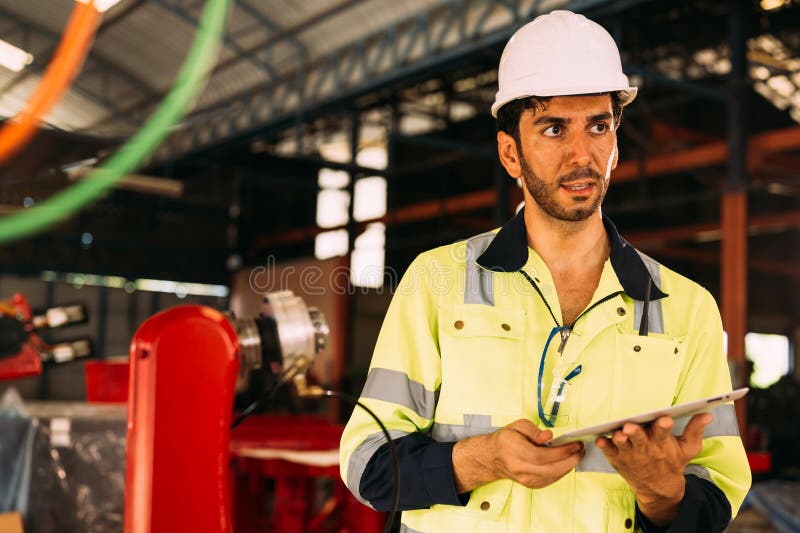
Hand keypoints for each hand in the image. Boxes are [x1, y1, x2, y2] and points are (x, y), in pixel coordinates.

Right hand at [453, 419, 583, 492]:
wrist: (493, 458)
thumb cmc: (506, 440)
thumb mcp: (517, 426)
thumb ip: (534, 430)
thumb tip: (549, 436)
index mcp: (514, 451)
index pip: (542, 455)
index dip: (561, 451)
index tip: (575, 444)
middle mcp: (520, 468)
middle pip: (550, 469)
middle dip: (570, 460)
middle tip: (581, 449)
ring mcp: (526, 480)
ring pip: (553, 476)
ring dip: (569, 465)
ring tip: (577, 454)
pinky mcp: (532, 485)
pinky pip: (551, 479)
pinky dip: (562, 471)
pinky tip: (567, 461)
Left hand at [595, 413, 712, 525]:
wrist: (658, 488)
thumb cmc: (672, 462)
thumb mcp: (688, 448)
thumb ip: (695, 430)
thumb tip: (707, 415)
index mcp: (662, 443)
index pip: (663, 432)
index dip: (663, 426)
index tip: (665, 419)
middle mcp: (645, 448)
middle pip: (639, 438)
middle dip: (635, 432)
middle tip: (631, 427)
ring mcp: (630, 454)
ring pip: (622, 445)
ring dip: (619, 439)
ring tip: (618, 434)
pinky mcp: (617, 458)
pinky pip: (608, 452)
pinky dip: (604, 446)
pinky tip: (600, 439)